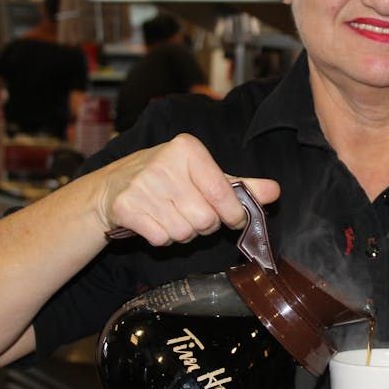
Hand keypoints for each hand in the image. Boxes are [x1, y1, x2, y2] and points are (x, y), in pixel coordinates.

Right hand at [96, 133, 279, 245]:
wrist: (114, 185)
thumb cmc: (167, 177)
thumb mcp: (203, 173)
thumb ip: (239, 185)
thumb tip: (274, 192)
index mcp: (187, 149)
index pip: (222, 192)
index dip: (234, 214)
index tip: (234, 219)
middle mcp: (163, 164)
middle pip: (205, 219)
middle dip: (204, 224)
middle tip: (193, 213)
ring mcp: (142, 186)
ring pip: (184, 232)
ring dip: (183, 233)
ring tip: (172, 215)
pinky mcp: (126, 207)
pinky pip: (162, 239)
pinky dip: (163, 238)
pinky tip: (155, 221)